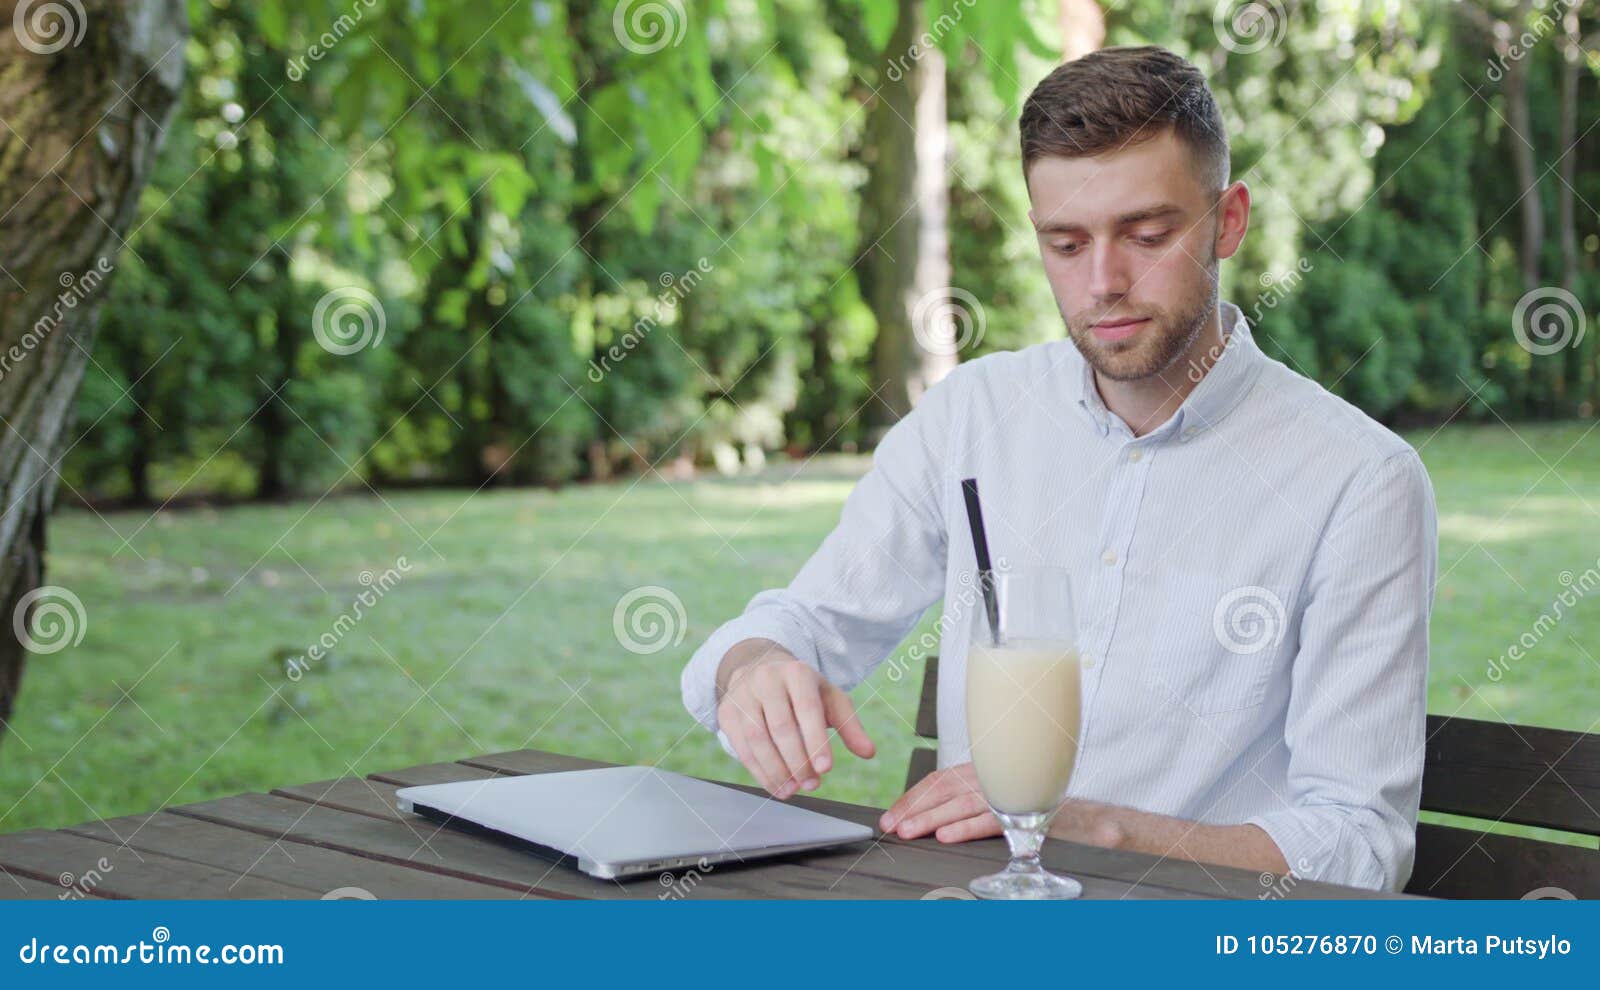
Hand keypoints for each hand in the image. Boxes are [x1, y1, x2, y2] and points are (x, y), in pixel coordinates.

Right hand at [715, 640, 874, 798]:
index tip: (826, 769)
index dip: (816, 741)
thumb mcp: (829, 698)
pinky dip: (759, 772)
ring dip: (776, 771)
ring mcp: (743, 696)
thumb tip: (868, 753)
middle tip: (812, 784)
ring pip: (758, 740)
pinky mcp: (727, 713)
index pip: (807, 709)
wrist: (758, 669)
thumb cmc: (801, 689)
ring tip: (793, 790)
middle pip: (781, 727)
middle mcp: (766, 680)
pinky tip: (775, 786)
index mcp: (797, 673)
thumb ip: (850, 725)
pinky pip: (742, 748)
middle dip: (798, 762)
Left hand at [880, 763, 1124, 846]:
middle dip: (915, 808)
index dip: (914, 796)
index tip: (892, 815)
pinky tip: (946, 836)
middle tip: (891, 826)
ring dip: (932, 818)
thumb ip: (968, 803)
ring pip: (961, 804)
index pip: (939, 779)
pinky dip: (966, 827)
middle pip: (944, 790)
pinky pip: (988, 819)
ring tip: (909, 831)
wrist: (1084, 815)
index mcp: (981, 771)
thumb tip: (930, 819)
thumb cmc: (1033, 805)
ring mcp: (1006, 791)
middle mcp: (991, 776)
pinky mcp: (1022, 811)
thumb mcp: (996, 798)